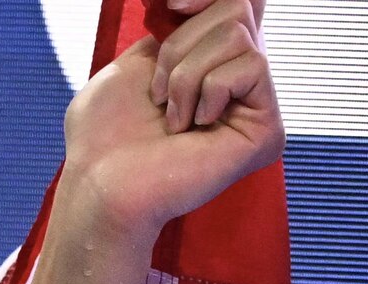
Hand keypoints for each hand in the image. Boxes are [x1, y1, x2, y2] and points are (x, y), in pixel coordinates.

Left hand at [61, 0, 282, 244]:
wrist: (101, 182)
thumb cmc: (103, 136)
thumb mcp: (130, 67)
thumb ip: (170, 33)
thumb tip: (198, 4)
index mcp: (209, 65)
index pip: (236, 5)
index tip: (174, 5)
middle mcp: (237, 81)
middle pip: (236, 10)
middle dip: (181, 44)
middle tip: (158, 92)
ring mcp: (255, 104)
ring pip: (239, 34)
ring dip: (185, 72)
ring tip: (171, 115)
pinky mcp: (266, 127)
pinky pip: (251, 66)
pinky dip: (206, 89)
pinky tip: (192, 127)